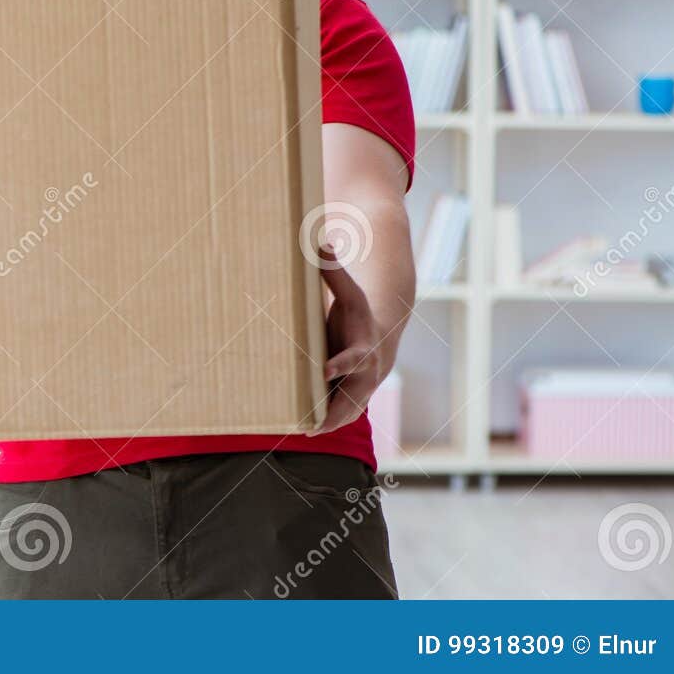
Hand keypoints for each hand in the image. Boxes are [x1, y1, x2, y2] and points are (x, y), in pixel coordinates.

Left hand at [309, 247, 388, 435]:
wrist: (377, 335)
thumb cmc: (358, 313)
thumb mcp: (347, 292)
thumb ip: (332, 271)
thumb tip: (319, 241)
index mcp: (364, 348)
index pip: (354, 358)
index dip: (340, 365)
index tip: (324, 370)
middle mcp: (366, 375)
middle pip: (352, 398)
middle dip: (334, 412)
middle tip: (311, 424)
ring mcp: (361, 391)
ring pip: (345, 413)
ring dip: (325, 424)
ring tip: (298, 431)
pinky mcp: (351, 400)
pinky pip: (336, 417)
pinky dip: (321, 424)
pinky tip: (296, 428)